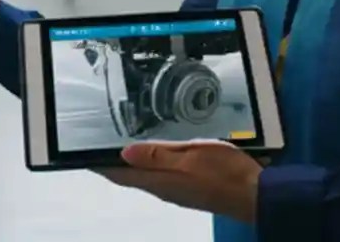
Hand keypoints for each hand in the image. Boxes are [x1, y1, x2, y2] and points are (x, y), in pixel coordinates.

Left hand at [100, 140, 262, 223]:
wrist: (254, 195)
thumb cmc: (223, 173)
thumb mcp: (190, 156)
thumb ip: (158, 154)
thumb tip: (124, 153)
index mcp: (159, 181)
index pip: (120, 174)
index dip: (100, 166)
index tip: (84, 156)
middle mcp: (163, 189)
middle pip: (131, 176)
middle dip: (114, 162)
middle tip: (101, 144)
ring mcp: (177, 191)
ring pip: (147, 175)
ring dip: (133, 162)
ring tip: (124, 144)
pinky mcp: (190, 189)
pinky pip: (163, 175)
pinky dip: (153, 163)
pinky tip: (158, 152)